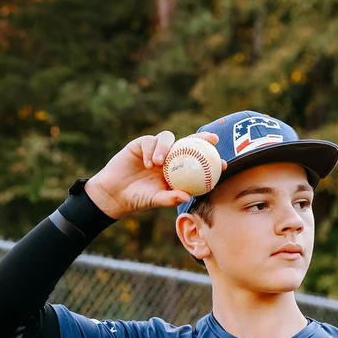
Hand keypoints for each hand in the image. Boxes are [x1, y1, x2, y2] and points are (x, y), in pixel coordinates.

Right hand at [83, 131, 226, 219]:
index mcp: (176, 169)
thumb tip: (187, 197)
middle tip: (211, 140)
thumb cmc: (137, 198)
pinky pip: (150, 142)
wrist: (114, 193)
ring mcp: (155, 149)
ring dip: (166, 148)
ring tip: (159, 163)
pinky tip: (149, 163)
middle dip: (201, 138)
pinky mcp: (141, 144)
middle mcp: (168, 156)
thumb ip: (170, 198)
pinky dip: (151, 151)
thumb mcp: (155, 200)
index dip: (211, 160)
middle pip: (187, 142)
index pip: (197, 161)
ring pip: (167, 138)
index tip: (223, 163)